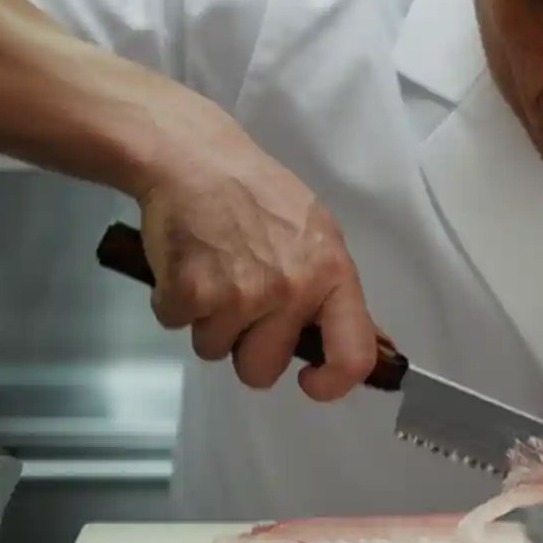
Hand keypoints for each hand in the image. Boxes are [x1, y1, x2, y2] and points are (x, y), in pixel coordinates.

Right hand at [132, 91, 377, 401]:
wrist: (194, 157)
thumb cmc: (257, 192)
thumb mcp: (316, 233)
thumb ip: (335, 291)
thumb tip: (370, 346)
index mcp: (331, 273)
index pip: (352, 355)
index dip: (332, 385)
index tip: (310, 381)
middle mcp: (291, 288)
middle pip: (263, 370)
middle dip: (244, 348)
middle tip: (237, 303)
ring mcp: (240, 293)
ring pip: (213, 350)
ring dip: (205, 321)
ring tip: (210, 270)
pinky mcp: (191, 291)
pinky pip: (176, 324)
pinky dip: (172, 302)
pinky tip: (184, 263)